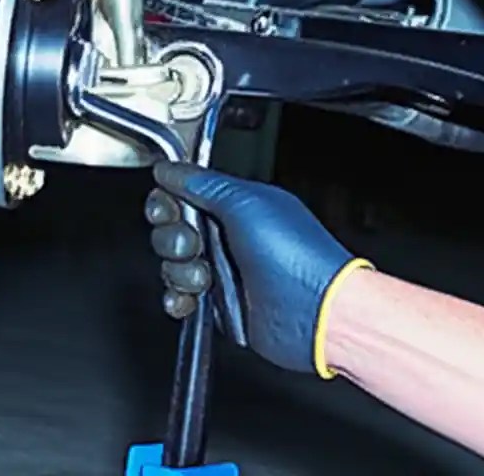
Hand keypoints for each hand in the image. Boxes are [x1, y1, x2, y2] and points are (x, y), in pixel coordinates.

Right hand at [144, 162, 372, 375]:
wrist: (315, 313)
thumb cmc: (295, 257)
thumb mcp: (246, 204)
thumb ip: (201, 183)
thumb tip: (169, 168)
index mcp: (237, 205)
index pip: (184, 194)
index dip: (168, 202)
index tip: (169, 211)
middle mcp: (229, 235)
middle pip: (172, 229)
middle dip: (173, 238)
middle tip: (192, 246)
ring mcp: (224, 270)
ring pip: (173, 264)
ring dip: (179, 272)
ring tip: (203, 278)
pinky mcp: (220, 303)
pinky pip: (181, 296)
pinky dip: (178, 298)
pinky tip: (189, 299)